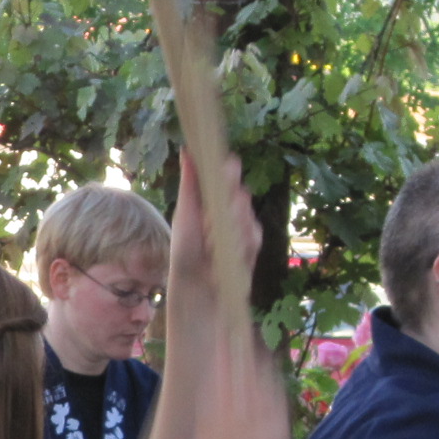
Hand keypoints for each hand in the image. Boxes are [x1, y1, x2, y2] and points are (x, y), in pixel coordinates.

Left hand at [169, 155, 264, 293]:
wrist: (195, 288)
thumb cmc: (185, 252)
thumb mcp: (186, 216)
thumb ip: (190, 185)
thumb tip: (186, 150)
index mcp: (212, 202)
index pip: (225, 180)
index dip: (228, 173)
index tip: (229, 163)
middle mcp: (230, 213)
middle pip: (239, 197)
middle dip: (230, 201)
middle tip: (215, 214)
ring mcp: (243, 231)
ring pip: (246, 218)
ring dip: (230, 228)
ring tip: (215, 237)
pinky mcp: (252, 249)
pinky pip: (253, 238)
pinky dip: (239, 244)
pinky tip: (227, 251)